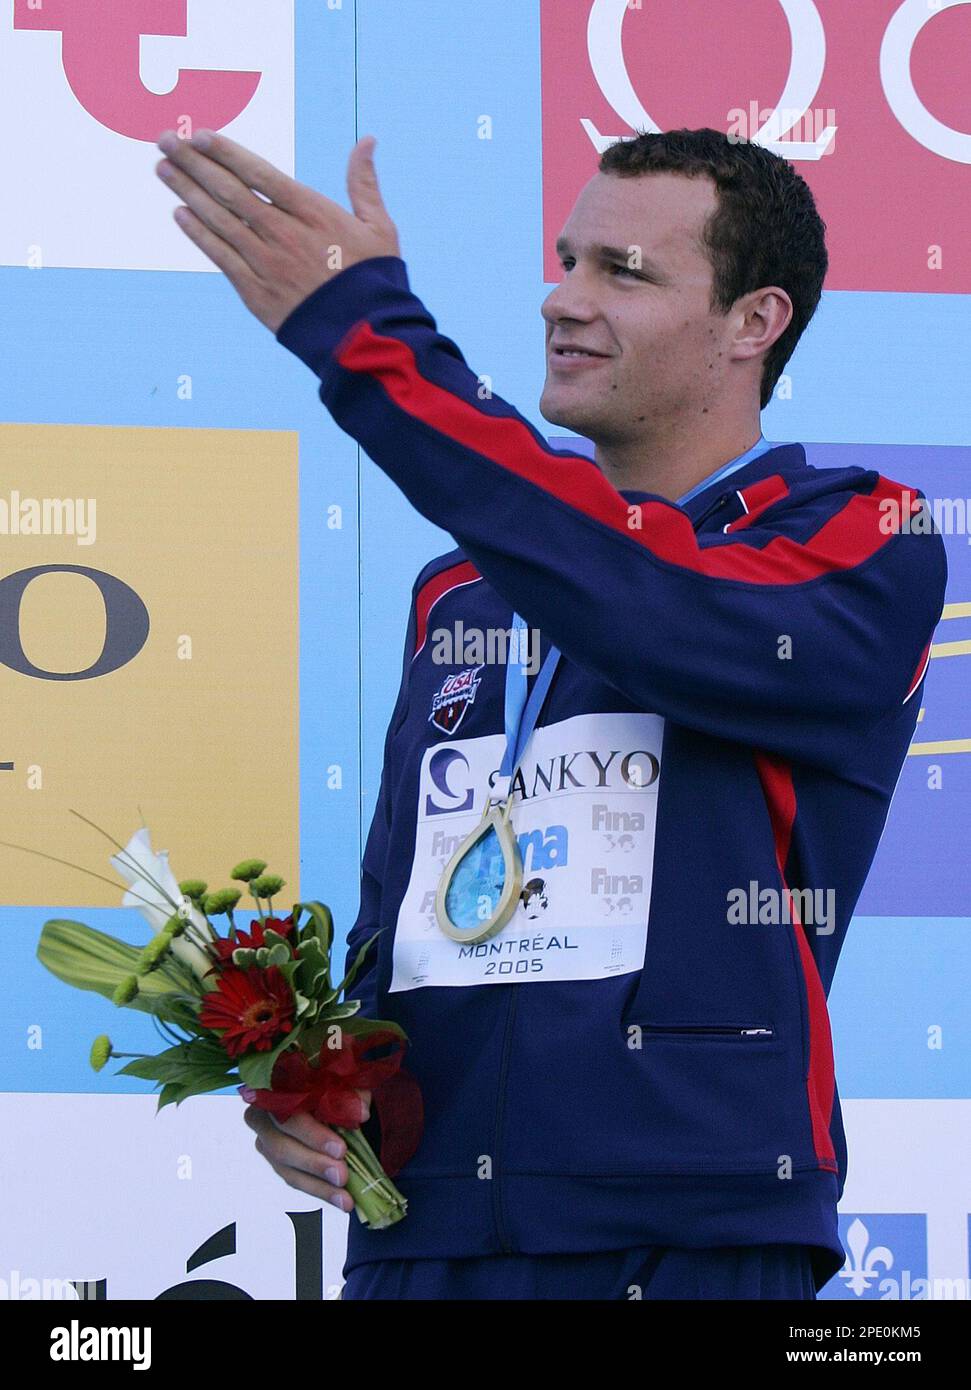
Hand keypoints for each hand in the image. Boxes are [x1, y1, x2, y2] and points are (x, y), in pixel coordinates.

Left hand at [154, 128, 400, 332]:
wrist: (363, 337)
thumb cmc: (374, 279)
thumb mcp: (379, 227)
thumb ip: (364, 183)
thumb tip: (367, 140)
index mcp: (312, 213)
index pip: (259, 173)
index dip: (226, 153)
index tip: (199, 135)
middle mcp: (284, 234)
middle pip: (230, 191)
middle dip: (194, 164)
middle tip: (165, 140)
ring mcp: (267, 263)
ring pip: (219, 221)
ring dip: (187, 192)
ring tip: (163, 169)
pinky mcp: (256, 292)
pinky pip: (220, 257)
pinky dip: (198, 234)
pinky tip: (180, 214)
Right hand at [243, 1088, 371, 1212]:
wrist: (323, 1092)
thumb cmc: (328, 1084)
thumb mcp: (340, 1083)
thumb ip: (349, 1095)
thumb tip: (361, 1112)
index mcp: (272, 1089)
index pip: (287, 1115)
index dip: (312, 1134)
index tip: (340, 1149)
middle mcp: (261, 1116)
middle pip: (281, 1146)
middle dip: (314, 1164)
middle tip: (342, 1175)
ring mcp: (265, 1141)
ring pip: (287, 1169)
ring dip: (318, 1185)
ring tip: (345, 1198)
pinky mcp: (277, 1162)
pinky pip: (294, 1180)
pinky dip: (319, 1191)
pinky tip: (341, 1200)